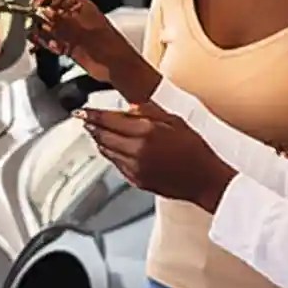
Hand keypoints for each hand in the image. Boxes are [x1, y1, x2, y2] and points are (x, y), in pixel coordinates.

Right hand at [29, 0, 136, 82]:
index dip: (40, 3)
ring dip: (42, 34)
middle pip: (47, 12)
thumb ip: (59, 22)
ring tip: (43, 40)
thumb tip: (42, 12)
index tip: (31, 11)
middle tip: (36, 29)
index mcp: (79, 5)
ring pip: (48, 28)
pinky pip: (52, 42)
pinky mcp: (70, 46)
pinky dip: (47, 45)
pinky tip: (49, 48)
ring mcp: (71, 31)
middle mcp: (73, 16)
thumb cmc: (109, 48)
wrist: (118, 68)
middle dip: (39, 21)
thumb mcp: (80, 32)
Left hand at [76, 102, 236, 213]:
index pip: (109, 120)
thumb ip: (149, 112)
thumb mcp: (175, 121)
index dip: (92, 114)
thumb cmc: (195, 151)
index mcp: (147, 132)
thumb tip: (130, 107)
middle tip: (84, 119)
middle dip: (91, 126)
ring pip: (106, 151)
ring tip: (95, 132)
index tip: (81, 111)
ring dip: (98, 140)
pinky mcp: (136, 180)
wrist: (206, 180)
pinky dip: (110, 154)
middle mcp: (137, 150)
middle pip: (103, 135)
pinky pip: (115, 164)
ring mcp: (135, 167)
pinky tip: (111, 148)